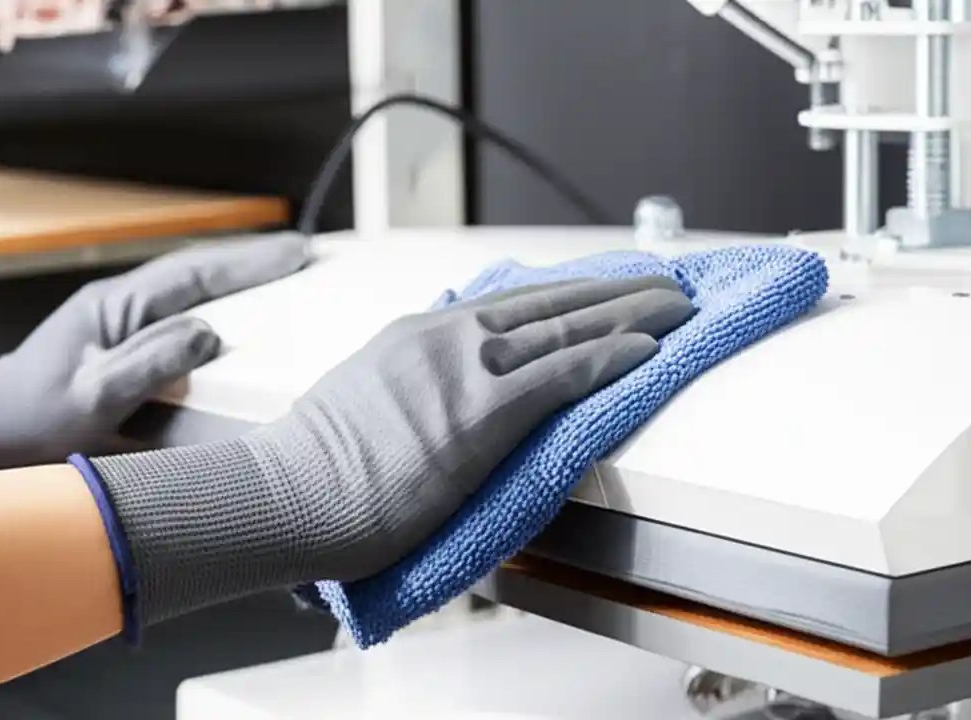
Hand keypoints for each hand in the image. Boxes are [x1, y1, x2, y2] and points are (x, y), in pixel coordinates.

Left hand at [0, 233, 309, 472]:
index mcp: (117, 307)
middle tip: (307, 257)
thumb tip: (209, 334)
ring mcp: (123, 324)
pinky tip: (242, 326)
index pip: (195, 274)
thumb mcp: (92, 396)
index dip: (250, 262)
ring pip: (194, 294)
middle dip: (255, 264)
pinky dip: (219, 316)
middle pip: (200, 274)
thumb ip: (149, 364)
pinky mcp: (126, 348)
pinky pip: (182, 323)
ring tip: (288, 283)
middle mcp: (123, 306)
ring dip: (239, 286)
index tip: (297, 252)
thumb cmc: (35, 419)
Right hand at [82, 276, 694, 629]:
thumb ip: (408, 389)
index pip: (512, 304)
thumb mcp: (363, 402)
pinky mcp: (483, 412)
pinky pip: (565, 373)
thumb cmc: (316, 467)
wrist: (291, 493)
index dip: (568, 295)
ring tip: (679, 306)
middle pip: (552, 303)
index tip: (604, 288)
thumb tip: (434, 406)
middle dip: (615, 292)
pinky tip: (650, 350)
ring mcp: (466, 370)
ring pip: (569, 328)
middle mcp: (448, 337)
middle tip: (664, 282)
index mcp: (420, 334)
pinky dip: (613, 356)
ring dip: (633, 314)